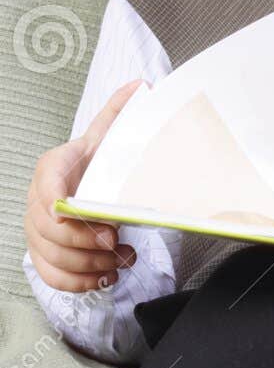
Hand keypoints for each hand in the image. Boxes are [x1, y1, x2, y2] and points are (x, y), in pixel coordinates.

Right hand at [24, 79, 142, 291]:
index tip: (97, 221)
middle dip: (86, 242)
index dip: (66, 208)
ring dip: (88, 265)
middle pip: (49, 230)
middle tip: (118, 242)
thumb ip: (120, 112)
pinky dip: (77, 282)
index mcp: (53, 167)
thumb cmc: (100, 158)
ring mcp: (37, 229)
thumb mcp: (110, 134)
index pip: (48, 189)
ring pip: (51, 256)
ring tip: (121, 259)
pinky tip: (105, 278)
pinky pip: (50, 275)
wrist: (88, 179)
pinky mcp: (44, 253)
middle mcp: (36, 199)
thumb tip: (142, 84)